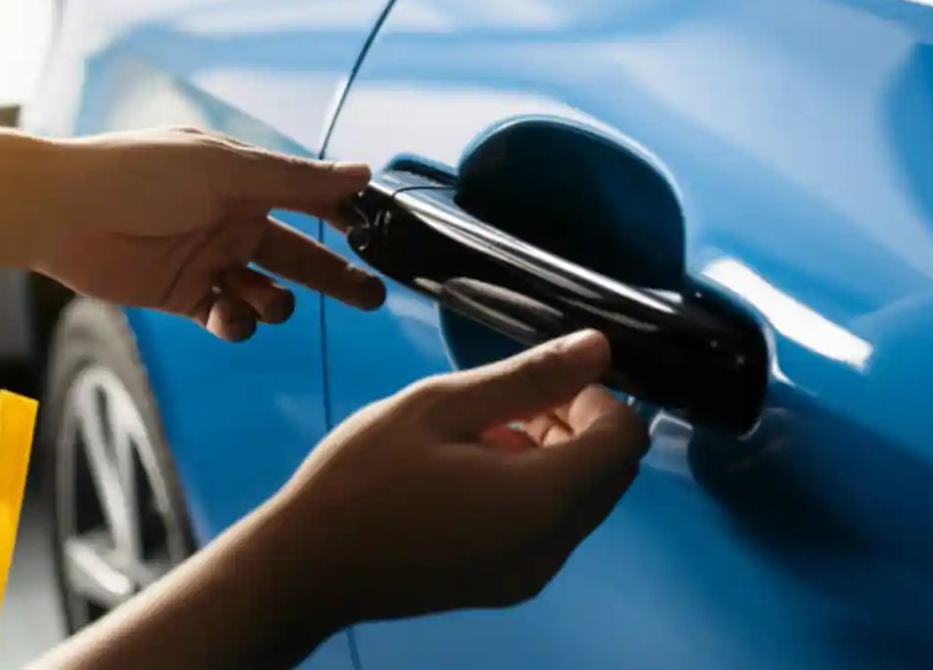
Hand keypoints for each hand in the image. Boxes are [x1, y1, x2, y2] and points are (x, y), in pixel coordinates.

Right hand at [31, 330, 648, 669]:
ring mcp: (532, 573)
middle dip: (578, 424)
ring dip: (553, 456)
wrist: (307, 567)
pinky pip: (551, 527)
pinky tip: (472, 471)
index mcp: (542, 500)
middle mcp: (552, 546)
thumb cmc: (363, 476)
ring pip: (582, 500)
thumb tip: (598, 347)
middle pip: (610, 473)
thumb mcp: (440, 406)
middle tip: (507, 400)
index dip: (597, 397)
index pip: (625, 438)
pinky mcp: (508, 585)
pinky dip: (533, 490)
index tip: (541, 382)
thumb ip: (528, 378)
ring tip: (480, 432)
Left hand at [36, 127, 384, 340]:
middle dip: (336, 278)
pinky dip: (235, 323)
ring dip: (275, 303)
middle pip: (300, 256)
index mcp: (246, 181)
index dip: (346, 218)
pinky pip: (228, 318)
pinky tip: (228, 315)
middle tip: (373, 297)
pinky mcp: (185, 296)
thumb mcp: (228, 170)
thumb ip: (298, 180)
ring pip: (267, 293)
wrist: (63, 211)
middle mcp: (234, 220)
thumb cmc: (141, 175)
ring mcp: (211, 260)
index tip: (381, 238)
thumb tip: (364, 173)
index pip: (311, 199)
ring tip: (267, 302)